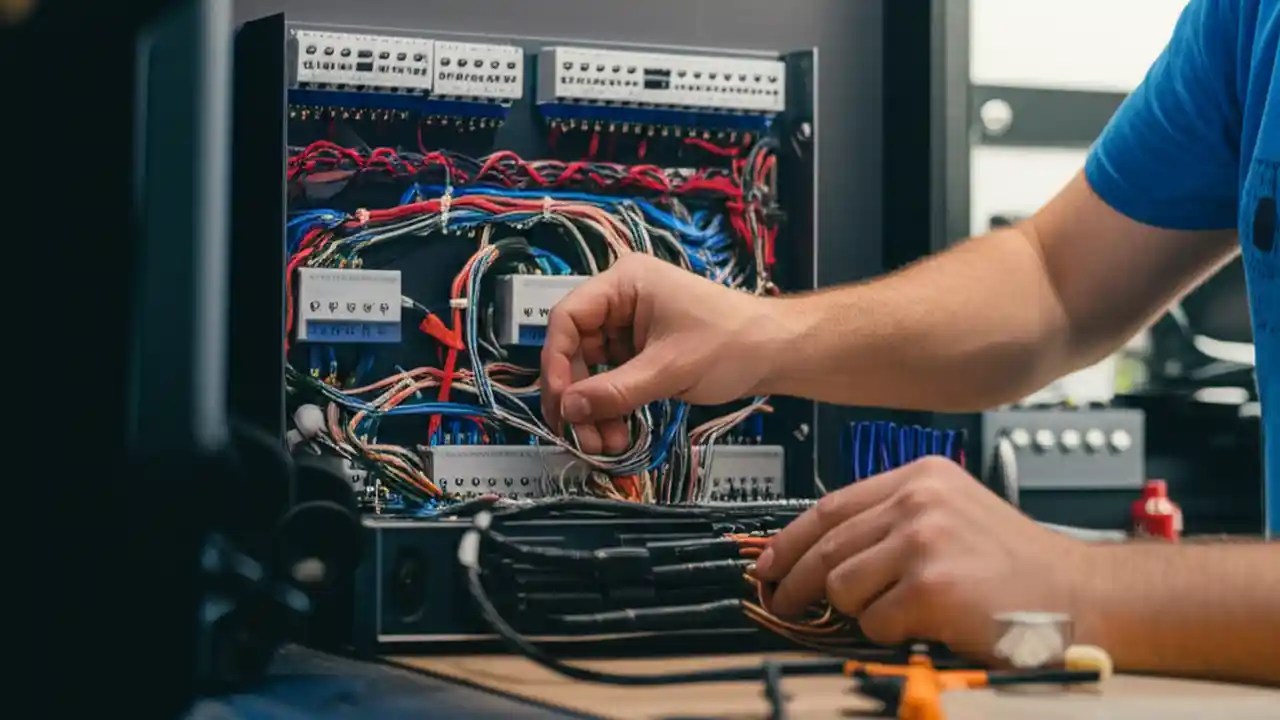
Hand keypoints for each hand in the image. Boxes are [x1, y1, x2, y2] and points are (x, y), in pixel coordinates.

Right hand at [540, 253, 781, 453]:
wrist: (776, 352)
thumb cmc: (732, 343)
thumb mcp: (669, 369)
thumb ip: (615, 391)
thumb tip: (569, 411)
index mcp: (625, 283)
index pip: (567, 319)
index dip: (555, 362)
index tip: (559, 403)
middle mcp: (621, 301)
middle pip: (574, 349)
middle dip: (577, 397)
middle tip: (578, 435)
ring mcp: (630, 328)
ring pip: (590, 372)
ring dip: (593, 410)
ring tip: (603, 444)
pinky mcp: (641, 352)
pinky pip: (611, 381)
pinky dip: (610, 409)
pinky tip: (615, 434)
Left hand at [754, 456, 1089, 655]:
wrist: (1078, 594)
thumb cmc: (1016, 563)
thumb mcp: (952, 513)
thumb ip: (891, 520)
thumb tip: (821, 554)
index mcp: (920, 477)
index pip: (829, 506)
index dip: (789, 539)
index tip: (767, 562)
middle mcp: (918, 502)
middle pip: (826, 546)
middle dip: (794, 582)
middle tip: (781, 603)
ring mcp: (923, 542)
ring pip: (842, 586)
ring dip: (857, 611)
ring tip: (895, 611)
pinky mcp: (930, 587)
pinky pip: (872, 621)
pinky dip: (888, 633)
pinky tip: (922, 624)